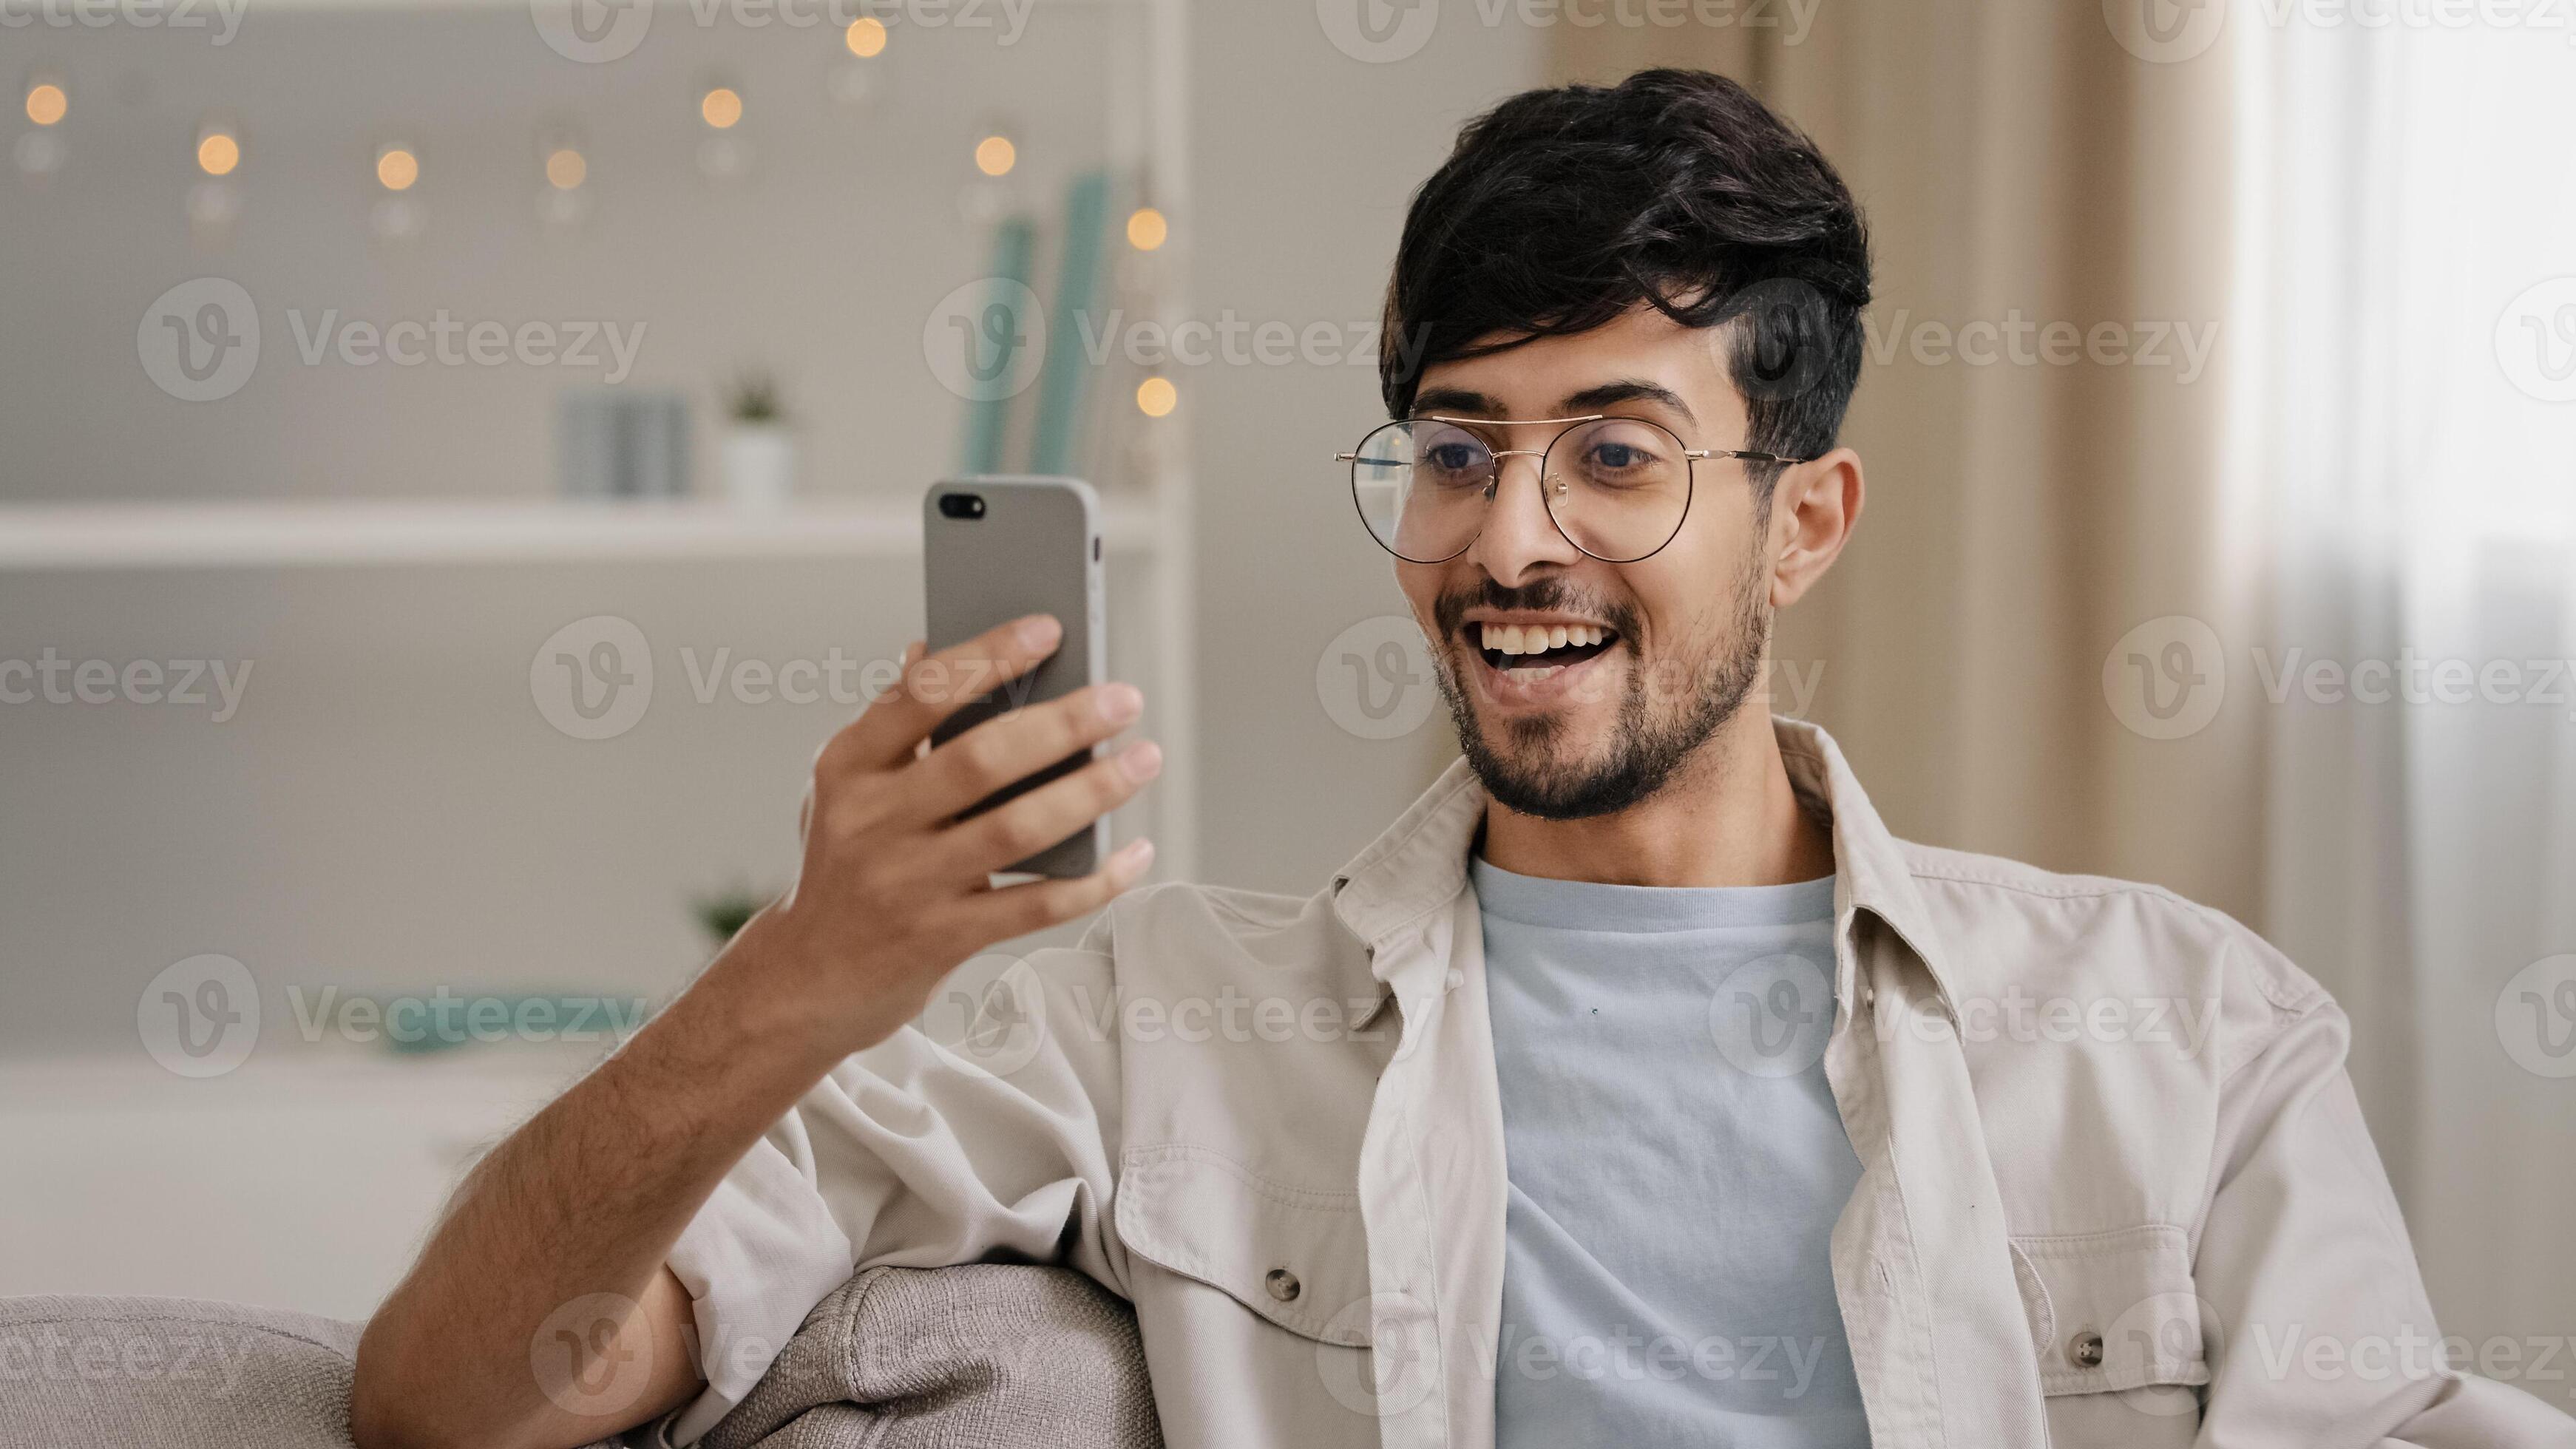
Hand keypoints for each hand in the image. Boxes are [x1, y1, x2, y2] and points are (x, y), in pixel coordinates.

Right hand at [727, 614, 1158, 1062]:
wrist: (806, 979)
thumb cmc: (845, 865)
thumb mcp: (846, 787)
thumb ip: (892, 726)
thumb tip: (927, 647)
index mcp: (847, 767)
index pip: (920, 696)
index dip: (987, 657)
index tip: (1048, 628)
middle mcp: (872, 821)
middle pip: (981, 760)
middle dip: (1063, 723)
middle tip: (1124, 698)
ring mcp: (907, 884)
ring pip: (1016, 829)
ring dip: (1091, 792)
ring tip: (1143, 761)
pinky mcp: (941, 940)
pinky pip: (1034, 905)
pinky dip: (1094, 881)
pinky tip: (1134, 854)